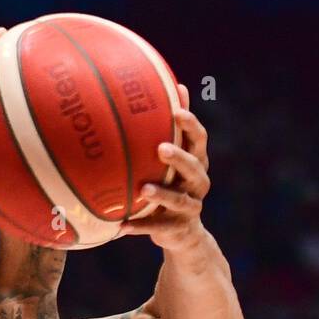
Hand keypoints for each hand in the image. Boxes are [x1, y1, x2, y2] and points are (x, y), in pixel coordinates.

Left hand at [118, 85, 211, 248]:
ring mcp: (190, 207)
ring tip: (144, 189)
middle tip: (161, 148)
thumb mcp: (173, 157)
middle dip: (180, 157)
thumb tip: (171, 85)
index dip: (191, 125)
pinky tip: (119, 226)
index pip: (199, 140)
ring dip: (162, 193)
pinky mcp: (178, 229)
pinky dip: (139, 227)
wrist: (183, 233)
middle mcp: (198, 183)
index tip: (176, 111)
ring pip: (180, 200)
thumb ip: (171, 128)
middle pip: (194, 167)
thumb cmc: (172, 183)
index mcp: (196, 161)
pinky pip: (158, 227)